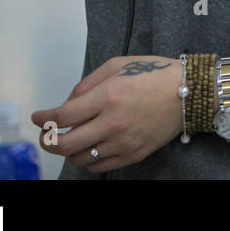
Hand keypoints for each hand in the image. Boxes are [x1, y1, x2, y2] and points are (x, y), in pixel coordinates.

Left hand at [31, 56, 184, 174]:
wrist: (190, 93)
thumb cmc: (155, 74)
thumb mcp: (119, 65)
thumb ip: (88, 83)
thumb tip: (68, 103)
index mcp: (108, 96)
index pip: (63, 116)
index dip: (44, 118)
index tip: (38, 117)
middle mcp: (113, 123)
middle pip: (65, 144)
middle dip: (47, 140)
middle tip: (45, 134)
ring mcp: (123, 142)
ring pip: (80, 158)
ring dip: (67, 150)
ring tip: (69, 139)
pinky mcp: (133, 154)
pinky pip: (99, 166)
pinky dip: (86, 159)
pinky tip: (88, 148)